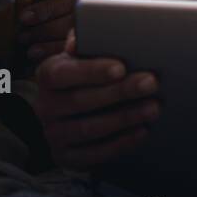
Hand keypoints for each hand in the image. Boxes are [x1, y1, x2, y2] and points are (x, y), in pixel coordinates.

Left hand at [18, 0, 196, 61]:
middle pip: (73, 25)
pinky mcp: (135, 52)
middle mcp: (123, 11)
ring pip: (82, 44)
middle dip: (44, 34)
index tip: (26, 18)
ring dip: (54, 50)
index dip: (47, 10)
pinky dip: (78, 61)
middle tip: (22, 42)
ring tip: (34, 56)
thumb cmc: (186, 1)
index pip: (76, 1)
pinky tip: (63, 66)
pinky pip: (98, 57)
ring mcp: (128, 34)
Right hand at [34, 31, 159, 168]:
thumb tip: (77, 39)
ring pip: (89, 129)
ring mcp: (53, 134)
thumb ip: (84, 39)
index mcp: (47, 74)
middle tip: (150, 83)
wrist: (74, 112)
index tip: (121, 67)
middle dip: (119, 92)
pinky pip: (93, 155)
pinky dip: (119, 144)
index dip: (91, 71)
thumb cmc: (88, 74)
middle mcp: (44, 106)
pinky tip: (141, 132)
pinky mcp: (64, 156)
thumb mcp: (83, 53)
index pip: (62, 73)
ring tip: (152, 107)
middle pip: (81, 101)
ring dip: (124, 118)